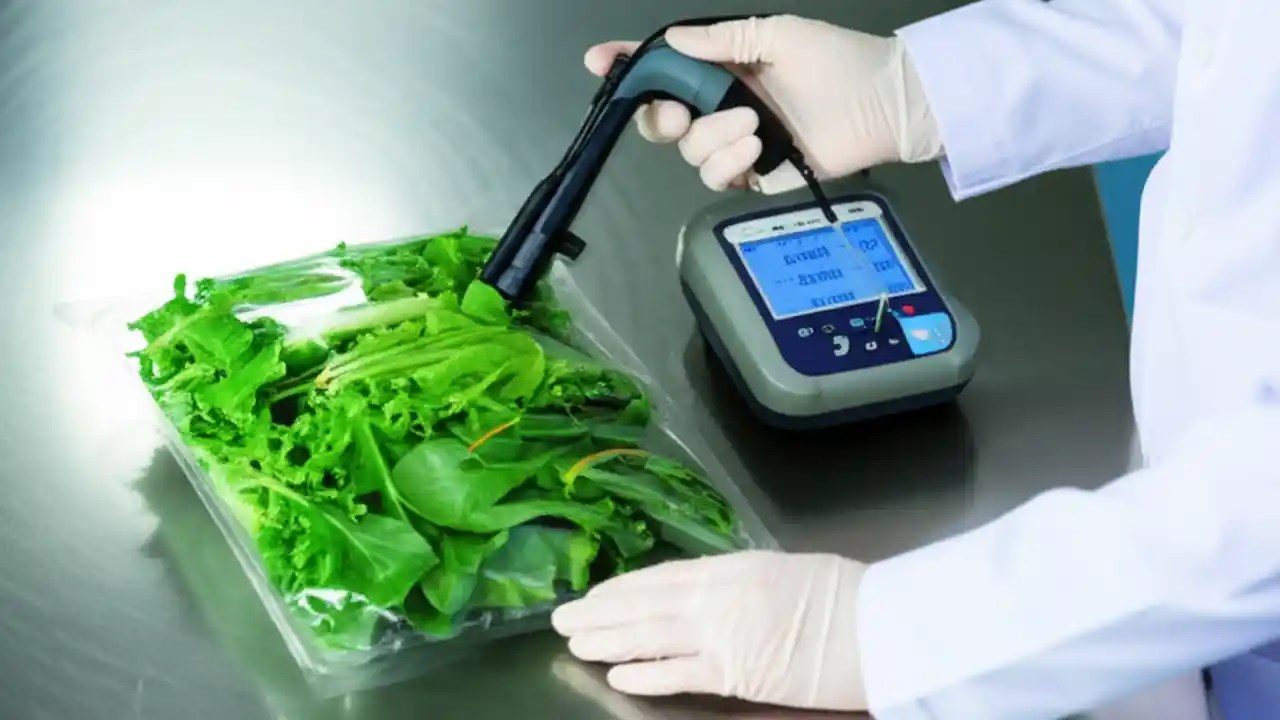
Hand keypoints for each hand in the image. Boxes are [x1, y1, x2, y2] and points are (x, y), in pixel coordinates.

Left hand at [550, 550, 869, 711]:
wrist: (877, 623)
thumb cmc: (841, 594)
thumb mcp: (781, 570)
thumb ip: (737, 582)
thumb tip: (706, 592)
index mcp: (729, 566)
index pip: (660, 577)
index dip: (622, 588)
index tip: (594, 595)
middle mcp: (715, 595)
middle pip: (643, 605)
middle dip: (599, 613)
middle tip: (562, 619)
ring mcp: (720, 633)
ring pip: (647, 635)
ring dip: (606, 639)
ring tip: (574, 642)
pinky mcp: (733, 672)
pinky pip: (676, 673)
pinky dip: (643, 673)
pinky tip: (615, 674)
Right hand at [584, 15, 941, 192]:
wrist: (881, 105)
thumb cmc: (837, 61)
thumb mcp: (777, 34)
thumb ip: (723, 40)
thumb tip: (672, 40)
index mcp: (722, 68)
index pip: (664, 68)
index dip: (627, 67)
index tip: (599, 63)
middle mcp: (721, 106)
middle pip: (661, 119)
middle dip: (661, 117)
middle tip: (683, 114)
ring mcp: (736, 142)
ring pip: (688, 151)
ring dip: (714, 138)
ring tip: (755, 125)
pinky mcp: (754, 173)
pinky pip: (716, 176)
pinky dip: (729, 162)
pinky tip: (757, 148)